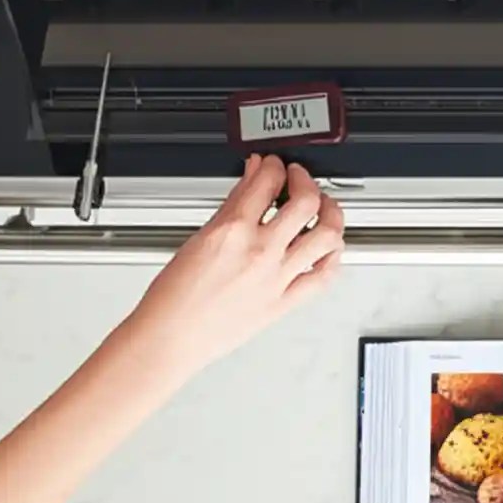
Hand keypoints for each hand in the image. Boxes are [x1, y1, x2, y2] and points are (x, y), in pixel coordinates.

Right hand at [123, 154, 344, 373]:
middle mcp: (260, 252)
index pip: (267, 182)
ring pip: (326, 236)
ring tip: (323, 208)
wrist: (171, 336)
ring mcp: (277, 278)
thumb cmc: (175, 295)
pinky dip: (332, 257)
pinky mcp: (285, 302)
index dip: (274, 165)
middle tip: (300, 179)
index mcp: (232, 231)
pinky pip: (323, 276)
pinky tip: (327, 248)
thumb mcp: (199, 237)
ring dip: (331, 214)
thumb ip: (231, 206)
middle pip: (306, 203)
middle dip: (306, 181)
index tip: (274, 165)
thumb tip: (251, 180)